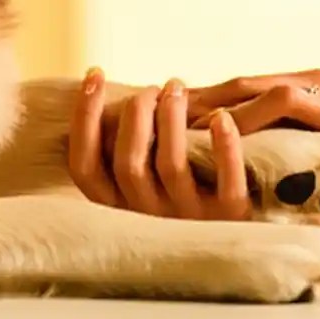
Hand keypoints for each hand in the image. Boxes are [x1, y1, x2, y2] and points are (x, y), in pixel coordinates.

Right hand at [67, 67, 252, 220]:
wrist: (236, 244)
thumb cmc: (184, 195)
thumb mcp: (147, 183)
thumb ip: (131, 149)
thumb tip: (114, 99)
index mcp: (120, 208)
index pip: (85, 166)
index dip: (83, 118)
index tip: (94, 74)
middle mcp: (149, 217)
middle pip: (128, 163)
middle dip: (135, 115)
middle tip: (152, 87)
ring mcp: (189, 219)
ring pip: (171, 165)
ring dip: (170, 119)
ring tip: (177, 86)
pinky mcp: (229, 217)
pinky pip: (227, 184)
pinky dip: (223, 147)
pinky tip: (221, 117)